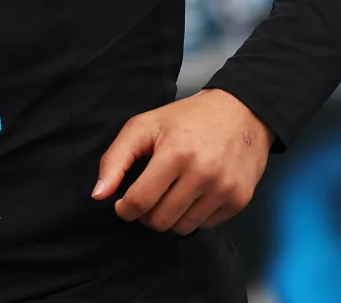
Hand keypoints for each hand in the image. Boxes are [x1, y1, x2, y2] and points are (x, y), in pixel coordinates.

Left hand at [92, 89, 272, 234]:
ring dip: (170, 216)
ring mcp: (224, 189)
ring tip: (171, 193)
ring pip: (182, 228)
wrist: (241, 112)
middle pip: (160, 220)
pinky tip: (194, 193)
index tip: (123, 204)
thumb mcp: (145, 126)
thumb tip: (99, 195)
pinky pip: (205, 225)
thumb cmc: (187, 118)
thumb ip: (116, 159)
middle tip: (148, 197)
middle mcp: (203, 174)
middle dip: (146, 214)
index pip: (140, 200)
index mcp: (175, 153)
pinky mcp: (239, 200)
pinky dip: (194, 215)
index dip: (125, 208)